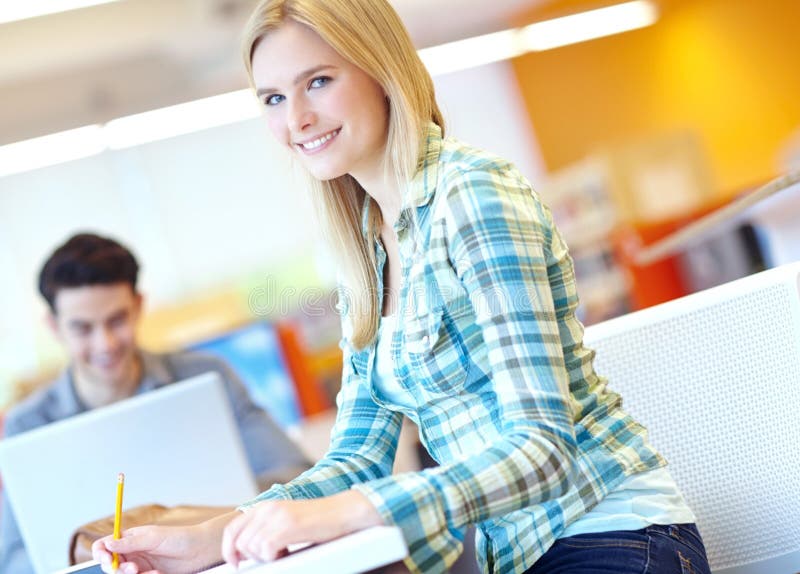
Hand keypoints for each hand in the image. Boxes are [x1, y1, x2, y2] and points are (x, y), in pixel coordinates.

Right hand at [92, 512, 236, 573]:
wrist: (200, 550)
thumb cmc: (179, 538)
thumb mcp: (153, 538)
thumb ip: (130, 543)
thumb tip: (108, 544)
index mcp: (131, 538)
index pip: (105, 545)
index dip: (101, 554)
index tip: (108, 561)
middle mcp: (133, 551)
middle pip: (111, 564)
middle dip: (118, 569)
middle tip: (132, 568)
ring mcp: (140, 564)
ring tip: (148, 571)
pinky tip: (157, 573)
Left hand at [221, 490, 383, 567]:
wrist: (343, 512)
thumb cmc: (318, 521)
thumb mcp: (286, 520)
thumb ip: (267, 528)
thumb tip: (246, 550)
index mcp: (264, 506)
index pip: (232, 530)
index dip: (229, 550)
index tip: (237, 564)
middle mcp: (267, 508)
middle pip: (239, 542)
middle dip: (250, 557)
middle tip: (271, 558)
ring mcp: (277, 516)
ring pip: (251, 548)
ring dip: (265, 557)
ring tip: (284, 552)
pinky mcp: (288, 526)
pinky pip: (266, 549)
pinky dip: (274, 557)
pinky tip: (288, 552)